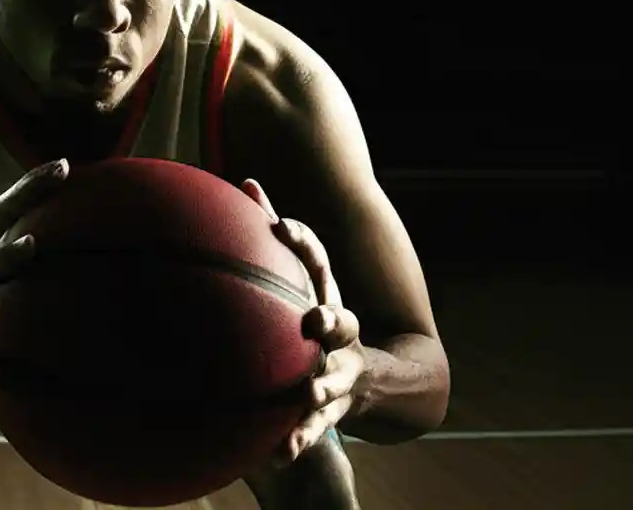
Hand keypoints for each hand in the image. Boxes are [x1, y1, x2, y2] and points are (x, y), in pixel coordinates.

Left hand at [241, 179, 366, 465]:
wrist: (388, 382)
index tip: (281, 226)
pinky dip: (301, 439)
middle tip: (314, 318)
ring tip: (312, 389)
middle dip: (330, 316)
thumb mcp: (302, 281)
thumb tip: (245, 181)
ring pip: (337, 376)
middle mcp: (341, 332)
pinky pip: (318, 426)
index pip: (318, 264)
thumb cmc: (325, 320)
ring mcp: (345, 370)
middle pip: (341, 319)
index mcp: (326, 297)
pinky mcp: (338, 407)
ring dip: (325, 382)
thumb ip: (270, 237)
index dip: (302, 242)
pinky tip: (282, 451)